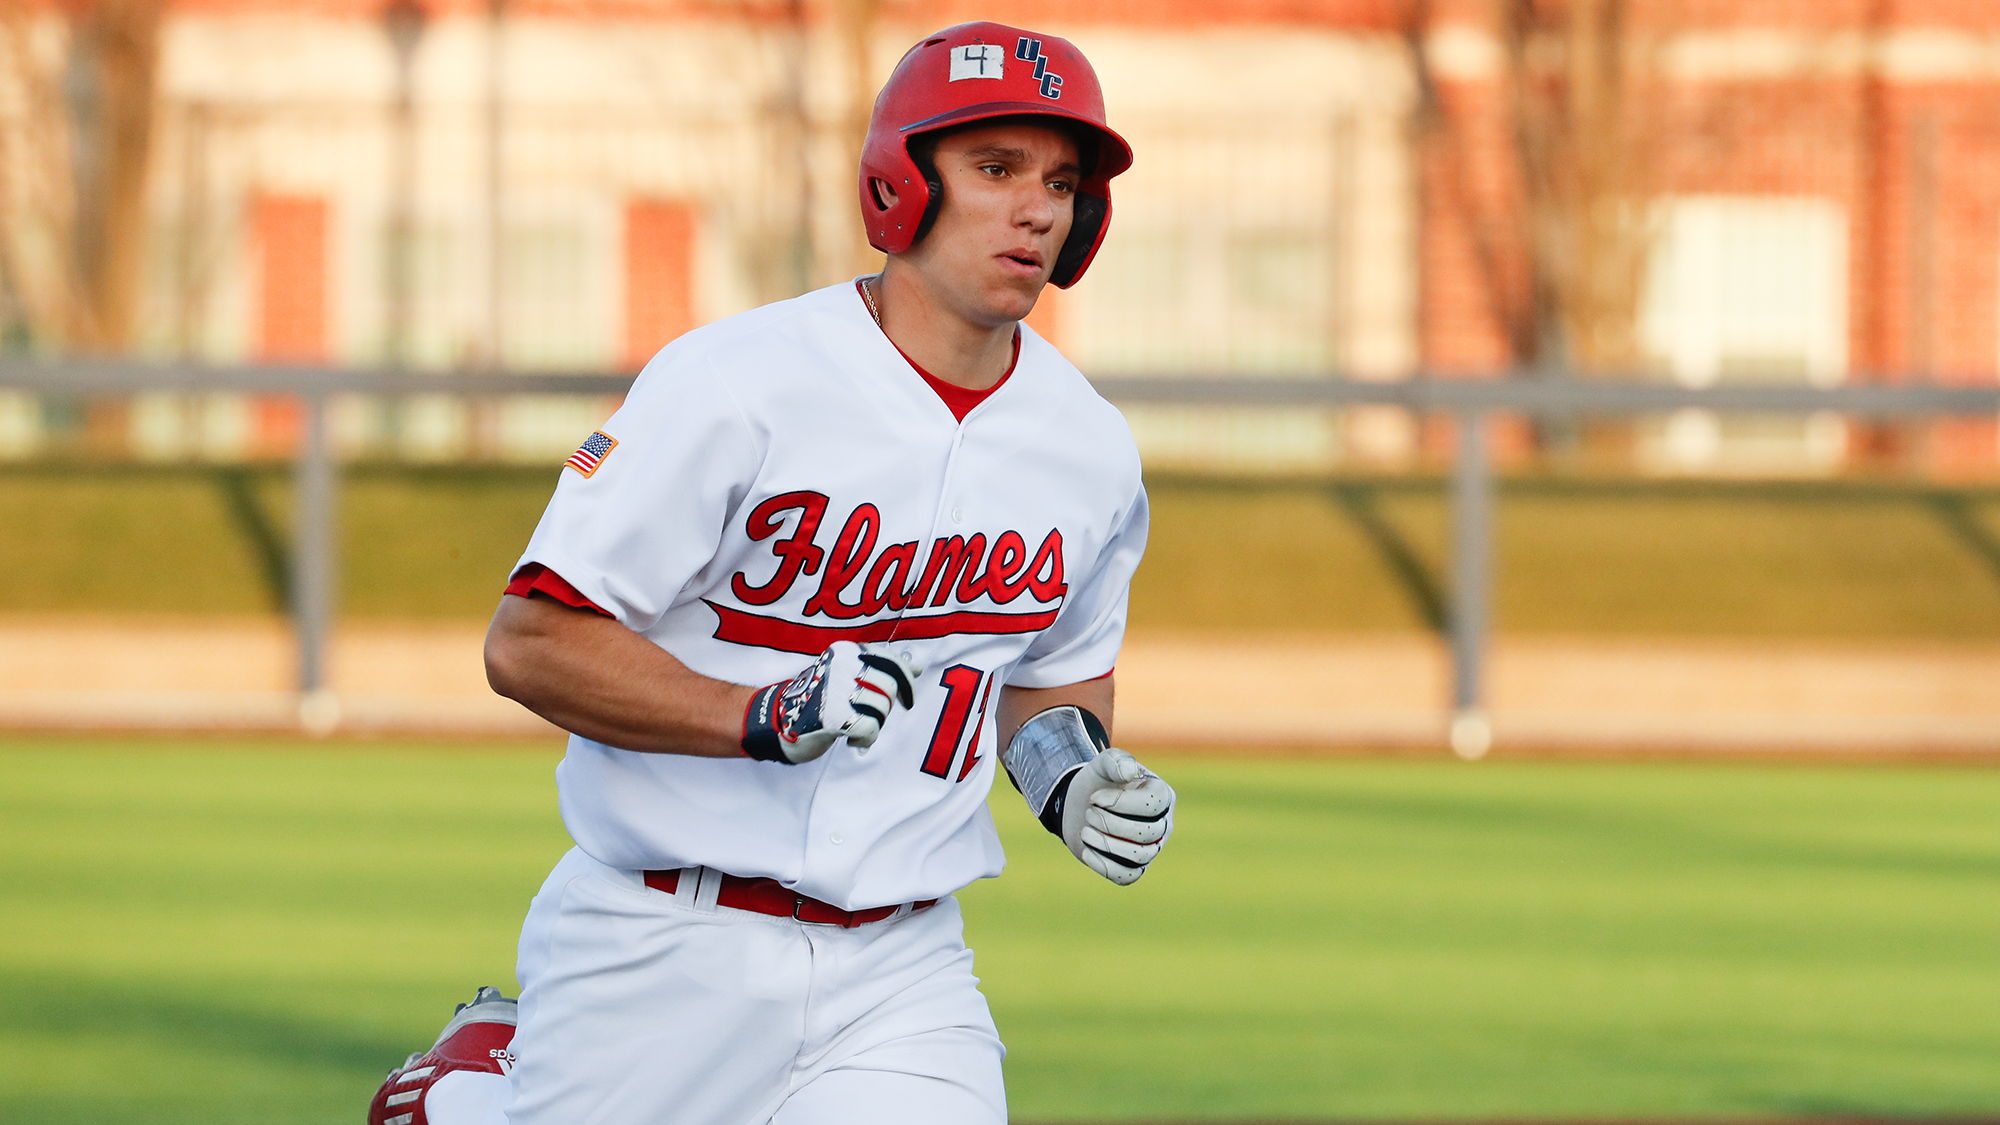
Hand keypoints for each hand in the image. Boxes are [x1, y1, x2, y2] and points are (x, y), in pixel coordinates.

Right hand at [741, 642, 921, 763]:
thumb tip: (915, 666)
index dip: (905, 681)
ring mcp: (837, 690)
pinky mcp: (834, 716)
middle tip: (870, 715)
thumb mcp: (846, 674)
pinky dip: (865, 739)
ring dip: (874, 724)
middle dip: (886, 707)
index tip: (907, 696)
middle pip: (890, 688)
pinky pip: (870, 729)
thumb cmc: (815, 698)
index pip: (892, 661)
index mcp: (847, 652)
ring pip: (882, 709)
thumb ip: (880, 668)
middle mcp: (842, 666)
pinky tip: (851, 739)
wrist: (775, 720)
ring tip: (854, 726)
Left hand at [1058, 748, 1174, 884]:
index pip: (1154, 805)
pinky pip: (1127, 877)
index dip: (1122, 803)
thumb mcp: (1104, 763)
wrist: (1081, 803)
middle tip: (1089, 812)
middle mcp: (1163, 824)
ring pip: (1140, 857)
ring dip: (1107, 845)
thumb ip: (1116, 761)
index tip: (1095, 796)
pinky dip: (1105, 866)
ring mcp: (1151, 848)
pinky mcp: (1133, 868)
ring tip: (1085, 831)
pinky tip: (1086, 851)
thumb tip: (1129, 771)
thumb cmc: (1100, 781)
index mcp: (1162, 795)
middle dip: (1111, 824)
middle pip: (1148, 833)